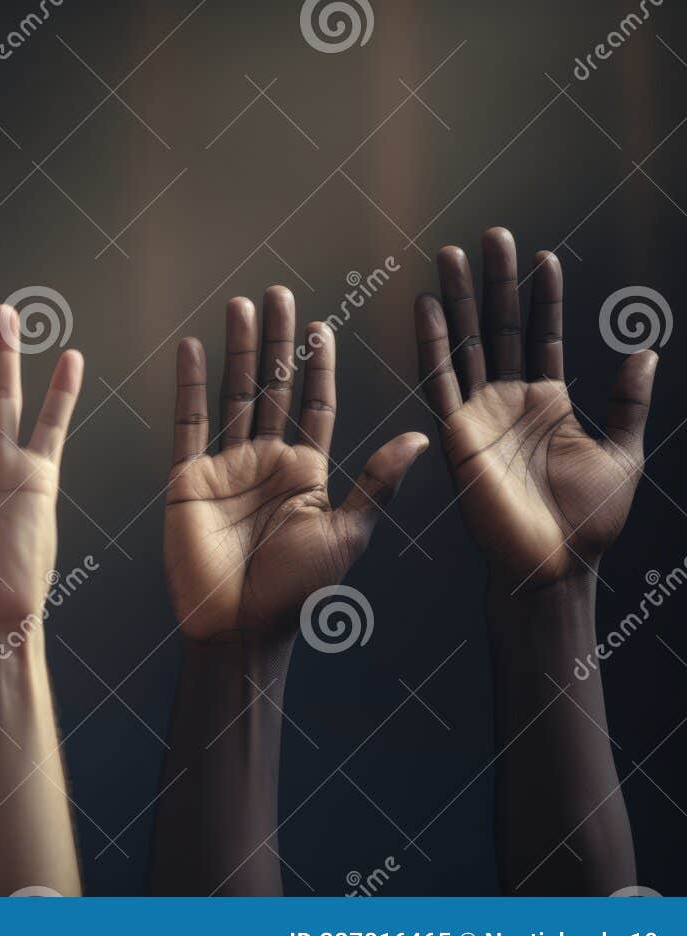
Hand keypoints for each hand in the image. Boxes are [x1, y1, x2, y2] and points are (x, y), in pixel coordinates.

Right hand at [164, 287, 427, 643]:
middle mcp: (266, 460)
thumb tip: (422, 438)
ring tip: (241, 304)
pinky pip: (188, 422)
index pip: (315, 404)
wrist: (237, 627)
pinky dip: (188, 384)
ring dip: (238, 349)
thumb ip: (376, 482)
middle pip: (273, 386)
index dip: (318, 365)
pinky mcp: (188, 477)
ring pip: (233, 392)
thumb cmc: (295, 591)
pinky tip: (191, 348)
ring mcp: (226, 466)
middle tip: (278, 292)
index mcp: (306, 472)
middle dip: (277, 339)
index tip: (322, 325)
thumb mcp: (347, 534)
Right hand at [415, 228, 657, 588]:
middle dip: (493, 281)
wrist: (554, 565)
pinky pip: (440, 380)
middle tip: (491, 234)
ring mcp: (479, 414)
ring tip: (451, 253)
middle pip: (498, 326)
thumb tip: (645, 348)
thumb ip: (628, 400)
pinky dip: (432, 342)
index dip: (543, 297)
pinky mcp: (455, 433)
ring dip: (458, 299)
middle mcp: (508, 401)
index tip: (543, 257)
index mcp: (547, 403)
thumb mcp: (624, 452)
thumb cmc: (589, 521)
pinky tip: (426, 307)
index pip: (542, 335)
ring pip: (466, 343)